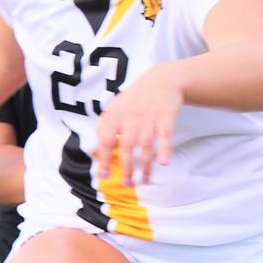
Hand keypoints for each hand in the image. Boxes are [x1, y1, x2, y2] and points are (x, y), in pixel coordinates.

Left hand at [92, 66, 183, 186]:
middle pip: (126, 146)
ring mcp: (149, 117)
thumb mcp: (117, 106)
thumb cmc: (137, 98)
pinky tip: (164, 163)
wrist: (162, 79)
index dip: (103, 159)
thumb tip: (97, 150)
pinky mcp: (166, 116)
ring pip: (145, 145)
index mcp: (115, 114)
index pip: (105, 139)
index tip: (104, 176)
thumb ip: (106, 125)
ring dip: (145, 166)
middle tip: (127, 183)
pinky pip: (165, 136)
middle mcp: (131, 116)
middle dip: (126, 167)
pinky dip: (165, 150)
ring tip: (144, 180)